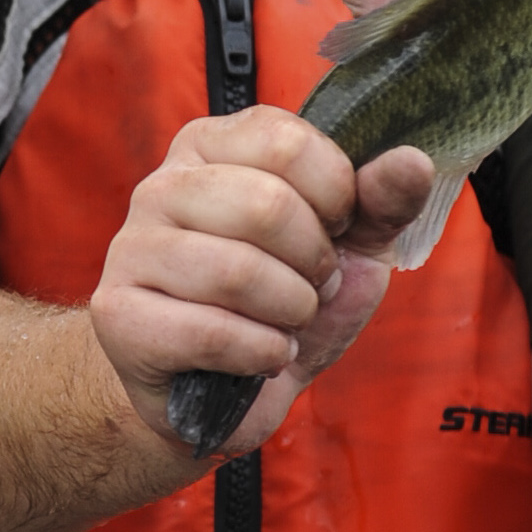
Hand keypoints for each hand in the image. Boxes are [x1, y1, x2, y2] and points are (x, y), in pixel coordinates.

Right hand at [88, 111, 435, 455]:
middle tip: (310, 288)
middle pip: (266, 203)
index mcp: (212, 146)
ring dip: (289, 313)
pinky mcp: (117, 314)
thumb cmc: (275, 305)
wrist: (213, 390)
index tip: (333, 229)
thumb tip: (414, 162)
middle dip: (313, 264)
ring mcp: (131, 247)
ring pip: (237, 271)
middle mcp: (162, 184)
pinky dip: (261, 354)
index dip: (335, 195)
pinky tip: (261, 355)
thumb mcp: (342, 249)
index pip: (286, 141)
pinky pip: (211, 332)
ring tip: (284, 323)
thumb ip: (379, 203)